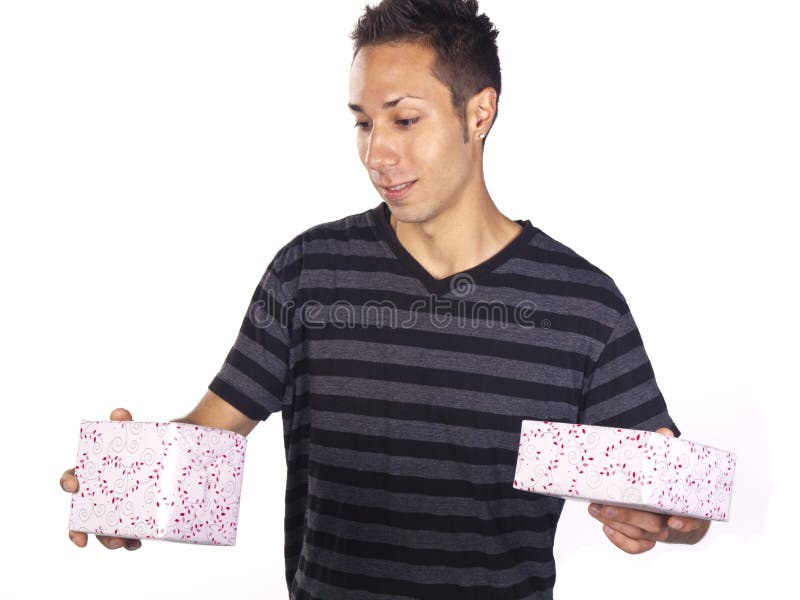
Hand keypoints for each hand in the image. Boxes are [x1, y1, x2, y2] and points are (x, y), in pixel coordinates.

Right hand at [61, 407, 141, 550]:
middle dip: (80, 529)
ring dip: (108, 541)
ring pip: (104, 531)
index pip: (71, 479)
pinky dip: (131, 542)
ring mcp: (118, 507)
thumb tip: (119, 414)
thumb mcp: (138, 433)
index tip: (75, 486)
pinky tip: (138, 543)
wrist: (179, 451)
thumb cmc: (149, 443)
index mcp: (94, 473)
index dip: (68, 483)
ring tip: (122, 542)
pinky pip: (129, 535)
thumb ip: (127, 424)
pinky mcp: (138, 517)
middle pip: (82, 515)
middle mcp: (101, 494)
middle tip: (85, 538)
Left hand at [586, 426, 709, 552]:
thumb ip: (667, 450)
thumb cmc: (673, 485)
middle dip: (629, 517)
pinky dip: (620, 541)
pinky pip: (634, 547)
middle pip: (654, 526)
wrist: (674, 506)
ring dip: (616, 524)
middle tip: (606, 506)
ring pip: (639, 536)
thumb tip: (665, 433)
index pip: (692, 521)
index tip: (673, 521)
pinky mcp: (645, 539)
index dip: (685, 523)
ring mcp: (657, 534)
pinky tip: (605, 527)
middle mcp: (672, 524)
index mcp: (686, 508)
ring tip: (596, 509)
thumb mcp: (672, 467)